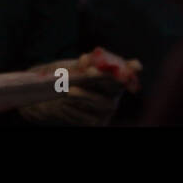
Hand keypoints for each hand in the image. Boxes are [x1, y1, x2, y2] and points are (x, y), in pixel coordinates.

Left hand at [19, 48, 142, 125]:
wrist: (47, 98)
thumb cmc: (63, 79)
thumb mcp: (72, 67)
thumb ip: (81, 64)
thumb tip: (87, 60)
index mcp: (111, 78)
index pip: (125, 72)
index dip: (131, 69)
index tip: (135, 66)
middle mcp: (113, 95)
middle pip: (114, 86)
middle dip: (102, 78)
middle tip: (89, 72)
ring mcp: (105, 111)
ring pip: (101, 103)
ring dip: (85, 95)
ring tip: (70, 91)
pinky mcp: (95, 123)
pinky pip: (88, 118)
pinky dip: (75, 110)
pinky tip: (64, 105)